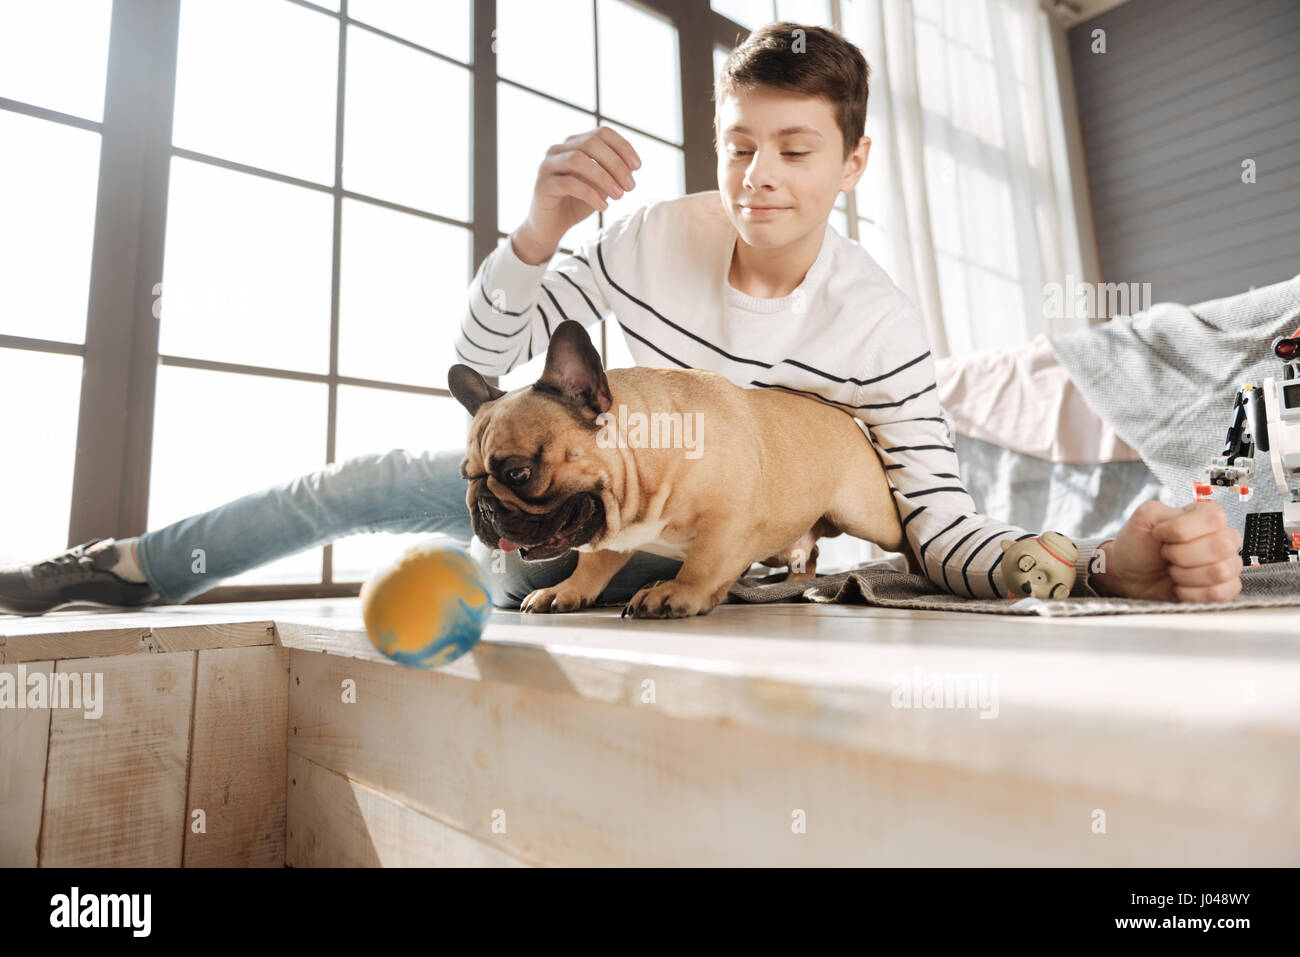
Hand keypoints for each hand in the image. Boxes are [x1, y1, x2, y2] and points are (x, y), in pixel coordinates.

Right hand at [511, 126, 641, 264]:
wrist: (549, 227)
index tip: (638, 167)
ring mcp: (547, 165)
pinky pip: (569, 184)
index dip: (622, 146)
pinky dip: (590, 194)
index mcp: (573, 144)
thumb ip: (612, 174)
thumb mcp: (600, 186)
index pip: (601, 133)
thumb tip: (631, 166)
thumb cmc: (576, 203)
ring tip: (619, 195)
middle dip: (616, 164)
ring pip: (578, 160)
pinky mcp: (542, 185)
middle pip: (591, 143)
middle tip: (631, 186)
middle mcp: (558, 150)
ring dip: (604, 177)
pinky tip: (603, 206)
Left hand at [1091, 500, 1242, 601]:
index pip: (1214, 518)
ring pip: (1220, 571)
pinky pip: (1219, 593)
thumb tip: (1179, 526)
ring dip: (1184, 575)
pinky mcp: (1223, 589)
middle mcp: (1223, 538)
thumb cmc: (1139, 545)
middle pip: (1221, 546)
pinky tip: (1180, 586)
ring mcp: (1227, 565)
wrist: (1130, 574)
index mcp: (1207, 517)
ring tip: (1172, 570)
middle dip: (1181, 554)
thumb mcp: (1143, 518)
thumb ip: (1162, 512)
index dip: (1182, 530)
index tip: (1160, 534)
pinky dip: (1191, 593)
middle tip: (1166, 555)